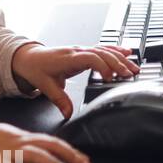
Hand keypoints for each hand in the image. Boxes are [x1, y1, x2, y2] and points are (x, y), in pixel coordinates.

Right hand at [0, 122, 92, 162]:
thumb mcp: (8, 139)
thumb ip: (25, 146)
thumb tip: (45, 154)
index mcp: (22, 138)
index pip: (51, 141)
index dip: (70, 150)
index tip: (85, 160)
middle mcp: (18, 142)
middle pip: (49, 146)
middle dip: (70, 156)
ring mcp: (7, 151)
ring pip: (34, 155)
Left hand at [11, 43, 139, 117]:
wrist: (28, 57)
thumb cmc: (36, 68)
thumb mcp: (45, 86)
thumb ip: (59, 100)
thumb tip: (68, 113)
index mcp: (68, 59)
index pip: (90, 58)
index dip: (102, 66)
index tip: (110, 78)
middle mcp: (76, 52)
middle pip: (101, 53)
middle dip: (117, 63)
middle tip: (129, 74)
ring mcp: (80, 50)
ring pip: (104, 50)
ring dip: (120, 58)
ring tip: (134, 67)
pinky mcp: (83, 51)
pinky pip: (102, 48)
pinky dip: (115, 49)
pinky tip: (127, 51)